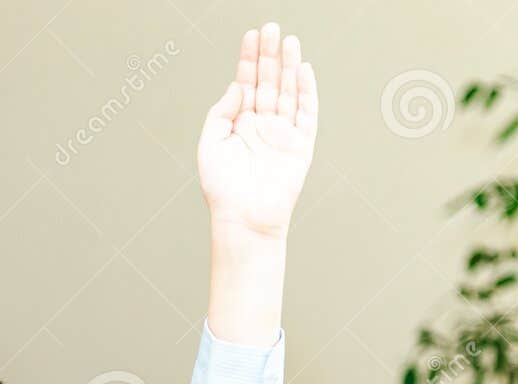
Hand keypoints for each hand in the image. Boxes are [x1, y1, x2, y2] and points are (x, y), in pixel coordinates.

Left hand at [197, 22, 318, 242]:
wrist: (243, 220)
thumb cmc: (223, 189)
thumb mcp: (210, 144)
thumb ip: (221, 112)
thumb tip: (237, 86)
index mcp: (240, 123)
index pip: (247, 83)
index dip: (249, 59)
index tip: (251, 36)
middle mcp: (262, 125)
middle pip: (269, 82)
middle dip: (270, 55)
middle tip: (272, 28)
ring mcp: (283, 134)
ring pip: (288, 92)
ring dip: (289, 67)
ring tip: (289, 41)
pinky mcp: (300, 146)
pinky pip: (307, 114)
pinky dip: (307, 92)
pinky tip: (304, 70)